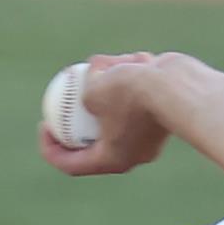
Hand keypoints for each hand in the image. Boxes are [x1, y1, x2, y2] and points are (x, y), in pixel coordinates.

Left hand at [39, 52, 182, 178]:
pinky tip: (127, 60)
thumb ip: (84, 93)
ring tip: (104, 64)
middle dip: (78, 118)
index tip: (44, 125)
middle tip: (64, 100)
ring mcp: (147, 137)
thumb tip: (85, 86)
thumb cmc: (133, 93)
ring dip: (107, 87)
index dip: (51, 148)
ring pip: (117, 112)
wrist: (179, 86)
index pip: (71, 164)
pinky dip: (128, 83)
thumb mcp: (94, 91)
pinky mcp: (159, 117)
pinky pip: (136, 101)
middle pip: (94, 141)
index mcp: (111, 159)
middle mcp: (131, 154)